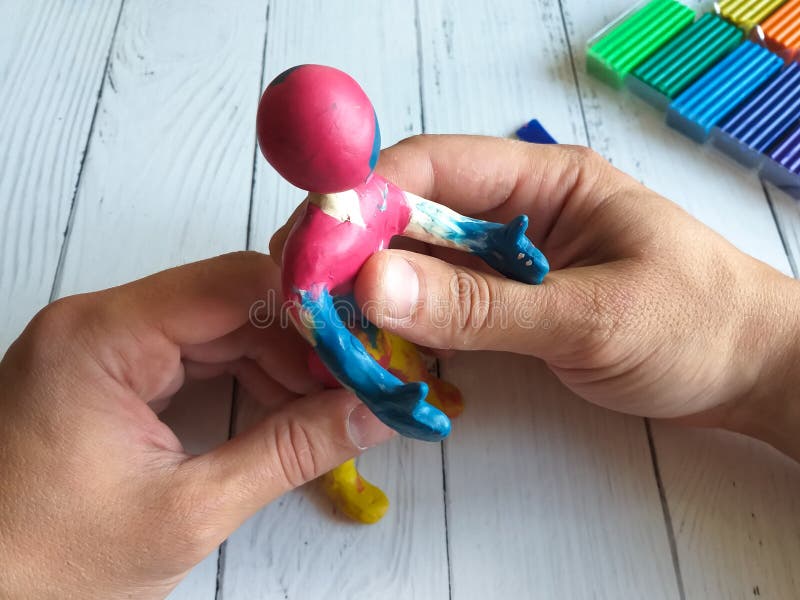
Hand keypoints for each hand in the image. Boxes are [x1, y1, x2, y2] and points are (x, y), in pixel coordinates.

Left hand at [0, 252, 393, 598]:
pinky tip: (284, 412)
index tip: (367, 351)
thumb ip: (290, 453)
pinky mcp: (110, 372)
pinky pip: (196, 354)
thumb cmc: (50, 563)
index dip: (312, 312)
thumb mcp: (188, 511)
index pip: (235, 284)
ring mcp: (104, 344)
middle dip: (303, 346)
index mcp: (104, 335)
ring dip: (281, 365)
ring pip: (221, 327)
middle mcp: (102, 321)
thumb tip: (371, 414)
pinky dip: (247, 380)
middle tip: (362, 387)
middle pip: (233, 302)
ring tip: (331, 408)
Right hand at [343, 135, 799, 459]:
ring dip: (371, 296)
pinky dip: (404, 329)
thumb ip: (482, 305)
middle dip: (353, 254)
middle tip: (303, 299)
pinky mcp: (507, 308)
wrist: (753, 375)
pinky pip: (438, 309)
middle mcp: (515, 214)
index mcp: (544, 182)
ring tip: (327, 332)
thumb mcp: (591, 315)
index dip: (363, 201)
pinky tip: (377, 352)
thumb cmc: (697, 326)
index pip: (432, 168)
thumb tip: (376, 285)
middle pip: (411, 218)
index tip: (312, 247)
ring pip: (417, 266)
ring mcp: (508, 263)